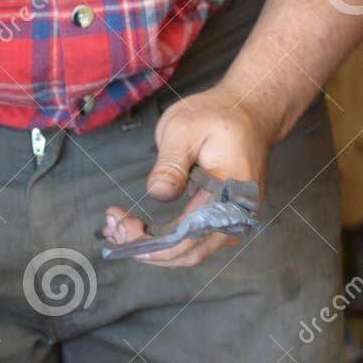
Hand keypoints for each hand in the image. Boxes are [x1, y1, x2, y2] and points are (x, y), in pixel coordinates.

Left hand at [100, 83, 273, 265]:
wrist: (249, 110)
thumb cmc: (216, 115)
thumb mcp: (184, 129)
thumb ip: (171, 164)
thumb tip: (159, 193)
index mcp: (229, 193)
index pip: (188, 235)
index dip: (150, 241)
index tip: (120, 224)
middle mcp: (236, 214)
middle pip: (188, 252)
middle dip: (146, 248)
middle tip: (114, 226)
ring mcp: (232, 220)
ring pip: (190, 251)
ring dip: (153, 247)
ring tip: (119, 227)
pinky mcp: (223, 220)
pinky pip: (194, 240)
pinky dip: (164, 240)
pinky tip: (138, 228)